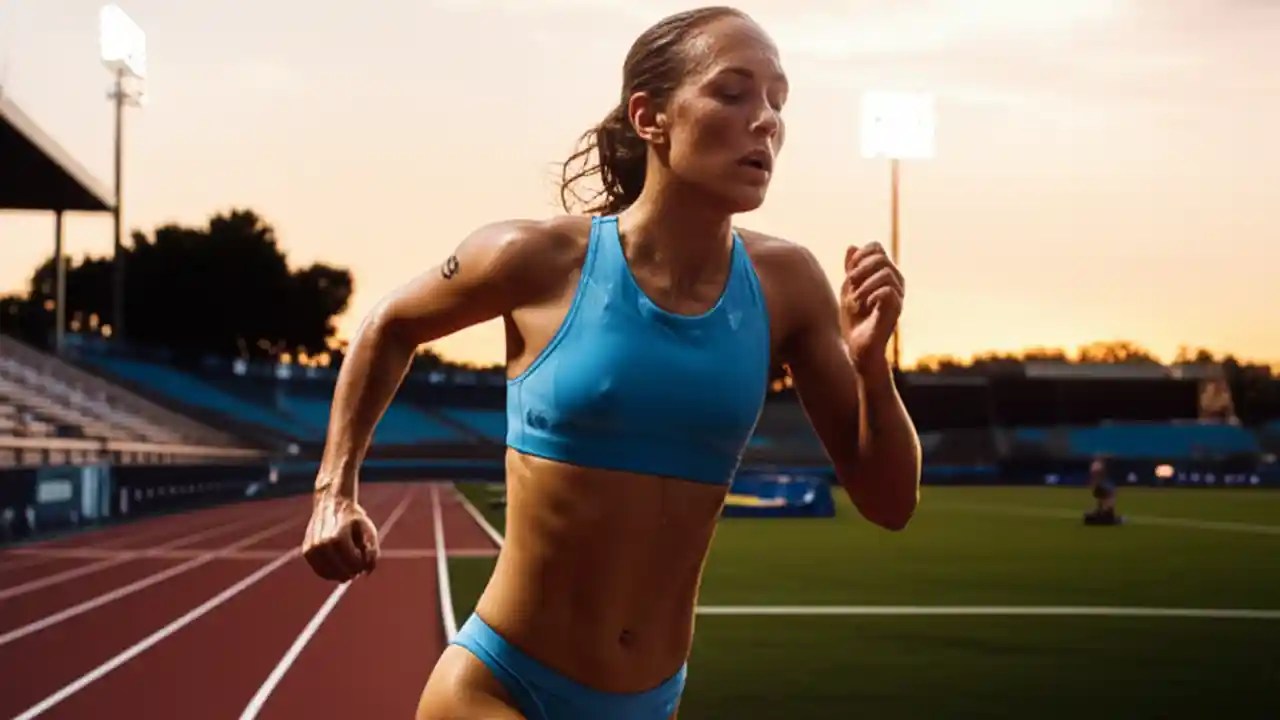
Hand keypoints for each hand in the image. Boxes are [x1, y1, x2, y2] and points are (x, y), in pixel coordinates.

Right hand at [302, 489, 378, 582]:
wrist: (332, 503)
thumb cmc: (354, 519)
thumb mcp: (369, 531)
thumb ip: (373, 553)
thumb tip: (367, 573)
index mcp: (338, 537)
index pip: (354, 563)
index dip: (362, 565)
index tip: (365, 558)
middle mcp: (322, 544)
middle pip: (342, 571)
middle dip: (353, 571)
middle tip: (358, 565)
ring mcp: (312, 548)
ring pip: (329, 574)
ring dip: (341, 574)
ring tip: (349, 565)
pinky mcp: (307, 551)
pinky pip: (319, 570)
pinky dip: (330, 573)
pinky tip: (339, 569)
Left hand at [840, 242, 903, 367]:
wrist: (856, 347)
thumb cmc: (853, 319)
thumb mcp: (849, 289)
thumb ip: (852, 269)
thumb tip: (852, 246)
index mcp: (885, 274)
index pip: (876, 248)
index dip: (859, 256)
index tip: (848, 273)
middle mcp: (895, 282)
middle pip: (880, 258)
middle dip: (860, 270)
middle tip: (850, 286)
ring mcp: (898, 296)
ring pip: (885, 273)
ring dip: (864, 286)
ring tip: (855, 300)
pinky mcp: (896, 310)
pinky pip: (888, 291)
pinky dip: (871, 296)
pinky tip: (864, 307)